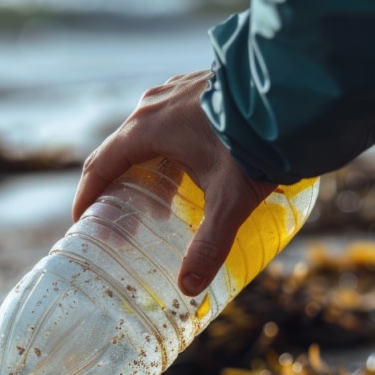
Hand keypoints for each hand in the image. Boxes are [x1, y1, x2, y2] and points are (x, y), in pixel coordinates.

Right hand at [72, 72, 276, 295]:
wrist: (293, 90)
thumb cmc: (256, 141)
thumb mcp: (230, 200)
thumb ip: (209, 245)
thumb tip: (188, 288)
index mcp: (147, 128)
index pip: (100, 165)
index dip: (86, 196)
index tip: (81, 221)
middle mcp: (154, 104)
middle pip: (120, 151)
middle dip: (117, 189)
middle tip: (121, 223)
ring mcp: (178, 90)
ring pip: (146, 135)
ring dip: (145, 169)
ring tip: (160, 204)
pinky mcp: (200, 86)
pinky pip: (170, 121)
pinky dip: (167, 149)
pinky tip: (190, 169)